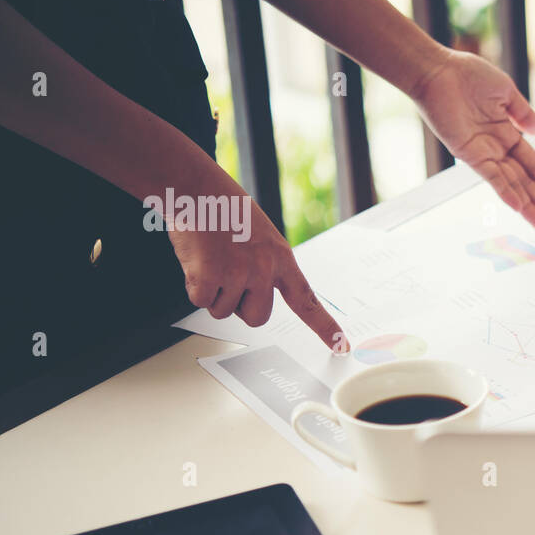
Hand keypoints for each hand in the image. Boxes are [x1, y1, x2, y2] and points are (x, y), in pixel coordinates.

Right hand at [168, 198, 345, 350]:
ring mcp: (237, 274)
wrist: (196, 188)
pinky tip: (197, 259)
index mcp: (281, 259)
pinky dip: (194, 285)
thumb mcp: (263, 237)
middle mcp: (264, 270)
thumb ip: (268, 266)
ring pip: (224, 311)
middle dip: (240, 306)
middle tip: (228, 276)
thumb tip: (256, 296)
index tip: (341, 346)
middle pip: (257, 318)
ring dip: (213, 292)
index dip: (325, 327)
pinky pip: (201, 301)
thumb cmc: (227, 211)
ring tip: (211, 259)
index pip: (307, 301)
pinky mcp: (209, 277)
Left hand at [413, 48, 534, 230]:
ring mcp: (483, 153)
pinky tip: (520, 207)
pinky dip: (506, 192)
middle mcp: (496, 148)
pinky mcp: (470, 154)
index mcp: (507, 132)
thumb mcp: (505, 91)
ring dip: (528, 205)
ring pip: (512, 184)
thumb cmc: (467, 75)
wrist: (438, 72)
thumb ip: (523, 113)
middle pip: (525, 180)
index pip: (531, 164)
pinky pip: (492, 177)